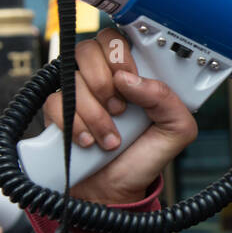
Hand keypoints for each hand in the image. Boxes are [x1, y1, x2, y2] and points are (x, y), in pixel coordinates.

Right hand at [41, 28, 197, 204]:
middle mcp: (103, 79)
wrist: (114, 193)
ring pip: (72, 78)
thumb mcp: (176, 131)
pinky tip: (87, 142)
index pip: (116, 39)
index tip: (129, 78)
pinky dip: (74, 125)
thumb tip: (130, 79)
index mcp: (132, 75)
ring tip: (110, 138)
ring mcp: (78, 95)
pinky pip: (55, 103)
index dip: (119, 54)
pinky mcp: (57, 114)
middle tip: (119, 108)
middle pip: (88, 50)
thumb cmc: (144, 159)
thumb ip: (168, 100)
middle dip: (104, 82)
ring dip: (94, 113)